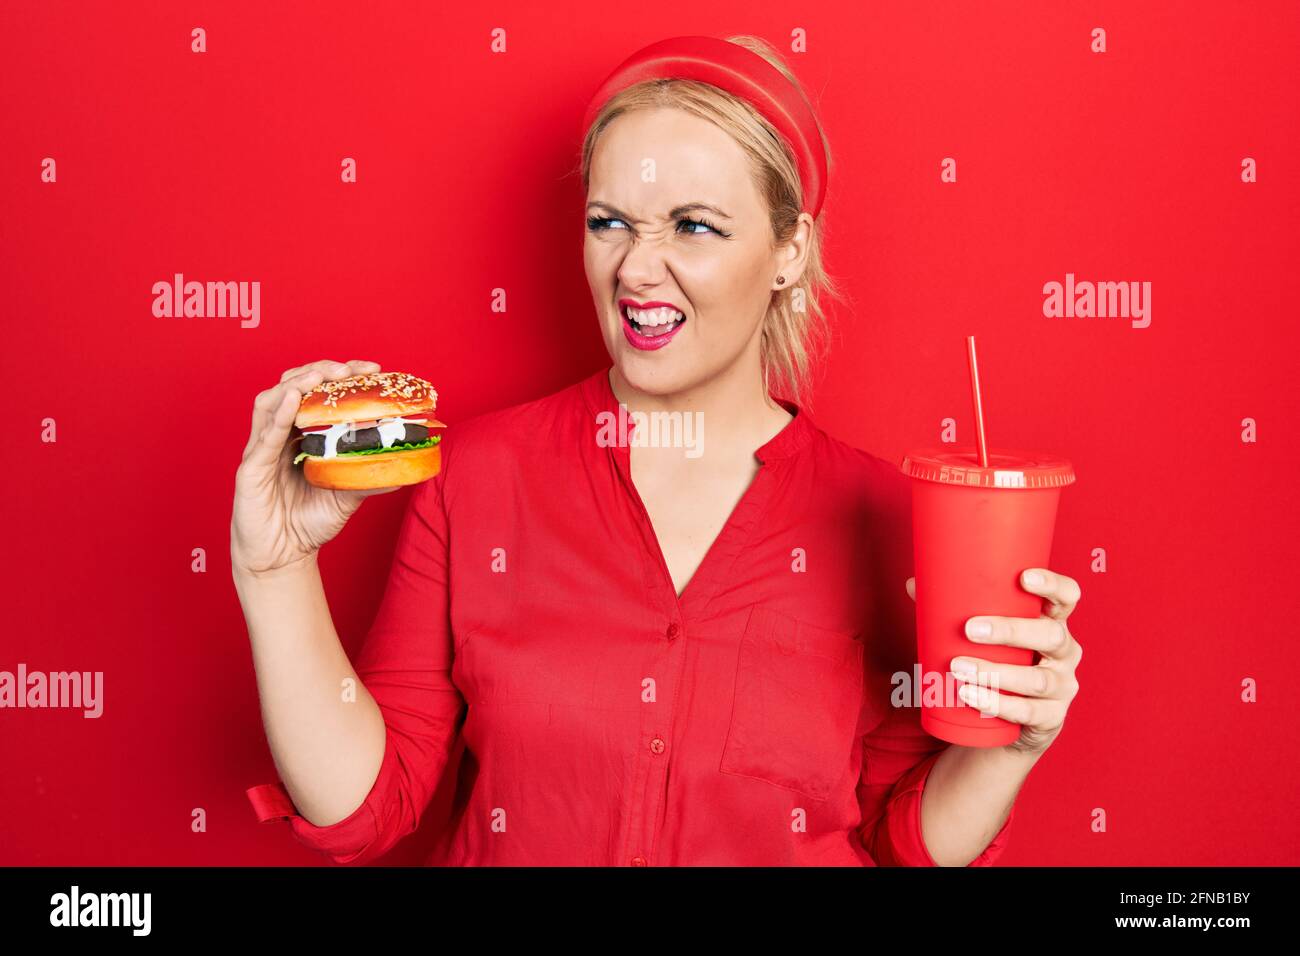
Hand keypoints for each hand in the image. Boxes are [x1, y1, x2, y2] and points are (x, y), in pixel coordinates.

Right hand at [231, 358, 401, 578]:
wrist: (282, 559)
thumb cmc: (307, 522)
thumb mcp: (347, 496)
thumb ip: (370, 478)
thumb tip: (407, 467)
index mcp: (301, 434)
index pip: (318, 391)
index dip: (341, 375)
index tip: (371, 370)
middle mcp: (279, 435)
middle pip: (293, 386)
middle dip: (322, 371)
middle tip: (351, 369)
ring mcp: (261, 450)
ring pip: (271, 402)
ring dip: (296, 384)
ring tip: (320, 375)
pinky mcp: (250, 470)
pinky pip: (263, 438)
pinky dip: (278, 415)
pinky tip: (291, 400)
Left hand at [905, 568, 1082, 756]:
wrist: (1010, 724)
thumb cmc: (998, 662)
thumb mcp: (986, 636)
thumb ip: (955, 609)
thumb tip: (914, 584)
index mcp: (1053, 622)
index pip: (1067, 597)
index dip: (1053, 586)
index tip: (1024, 577)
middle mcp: (1065, 652)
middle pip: (1051, 636)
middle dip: (1011, 631)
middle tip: (970, 629)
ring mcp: (1062, 686)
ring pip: (1037, 679)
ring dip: (995, 672)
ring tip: (959, 667)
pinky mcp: (1052, 717)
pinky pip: (1028, 712)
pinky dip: (997, 704)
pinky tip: (971, 695)